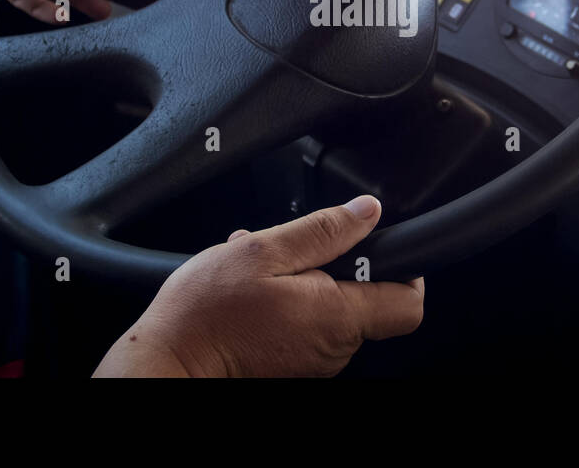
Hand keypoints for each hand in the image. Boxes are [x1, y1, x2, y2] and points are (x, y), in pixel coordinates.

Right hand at [94, 196, 424, 377]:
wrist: (169, 362)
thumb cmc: (206, 314)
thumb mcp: (264, 251)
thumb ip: (323, 231)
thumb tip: (367, 211)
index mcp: (337, 317)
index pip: (409, 303)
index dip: (406, 269)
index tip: (382, 245)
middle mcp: (334, 348)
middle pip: (367, 300)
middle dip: (336, 267)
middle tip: (293, 252)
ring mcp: (313, 361)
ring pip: (331, 309)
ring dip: (304, 282)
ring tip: (260, 269)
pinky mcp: (292, 365)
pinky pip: (305, 325)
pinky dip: (287, 303)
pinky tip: (253, 289)